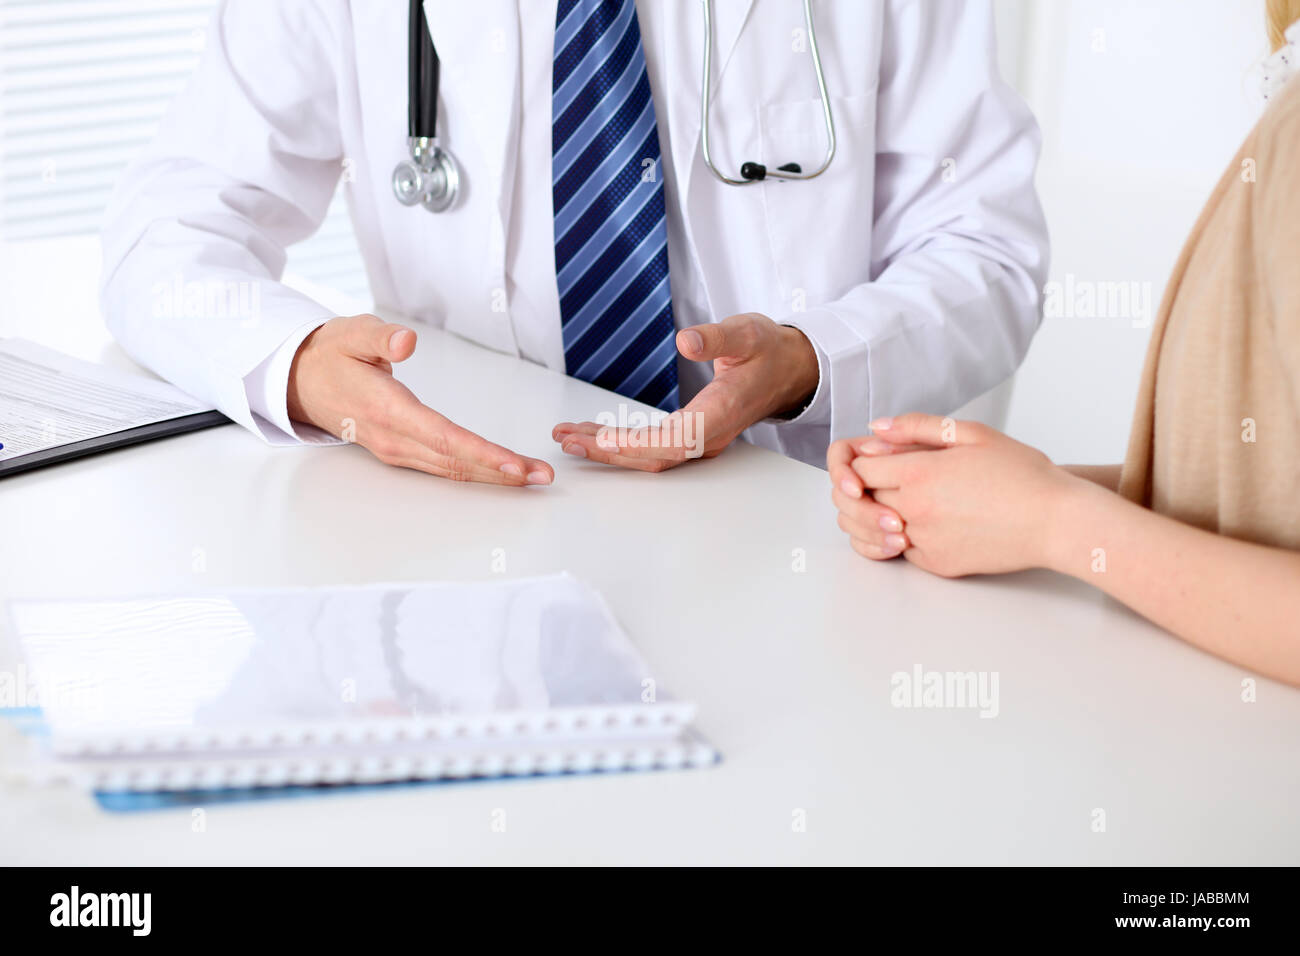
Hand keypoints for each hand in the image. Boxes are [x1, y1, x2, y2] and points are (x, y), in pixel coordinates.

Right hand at [287, 314, 553, 485]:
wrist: (300, 382)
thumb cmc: (332, 355)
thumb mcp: (350, 333)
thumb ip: (379, 336)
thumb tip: (405, 341)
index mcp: (387, 409)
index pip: (443, 437)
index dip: (481, 452)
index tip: (514, 463)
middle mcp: (394, 437)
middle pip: (455, 461)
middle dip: (501, 470)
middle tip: (542, 475)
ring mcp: (397, 450)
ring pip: (451, 469)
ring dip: (493, 475)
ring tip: (532, 476)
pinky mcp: (401, 452)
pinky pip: (443, 467)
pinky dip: (476, 471)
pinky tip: (500, 473)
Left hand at [551, 313, 818, 471]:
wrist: (789, 370)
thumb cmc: (767, 350)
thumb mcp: (747, 333)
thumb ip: (717, 338)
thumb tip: (687, 341)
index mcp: (721, 412)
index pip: (674, 439)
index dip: (636, 443)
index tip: (601, 439)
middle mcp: (710, 435)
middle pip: (654, 456)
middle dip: (608, 451)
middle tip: (566, 439)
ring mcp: (701, 441)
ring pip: (650, 457)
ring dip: (608, 450)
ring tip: (568, 437)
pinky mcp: (692, 438)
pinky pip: (653, 449)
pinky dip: (621, 445)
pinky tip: (594, 435)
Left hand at [838, 413, 1081, 576]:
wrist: (1057, 521)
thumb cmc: (1023, 474)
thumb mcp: (972, 434)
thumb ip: (918, 427)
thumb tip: (877, 428)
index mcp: (919, 474)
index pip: (860, 468)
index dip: (865, 460)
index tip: (882, 458)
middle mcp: (914, 510)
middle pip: (864, 499)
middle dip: (870, 487)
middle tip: (894, 478)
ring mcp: (924, 541)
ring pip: (878, 527)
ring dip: (884, 513)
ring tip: (916, 500)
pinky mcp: (937, 564)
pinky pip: (905, 550)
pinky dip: (909, 537)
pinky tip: (936, 521)